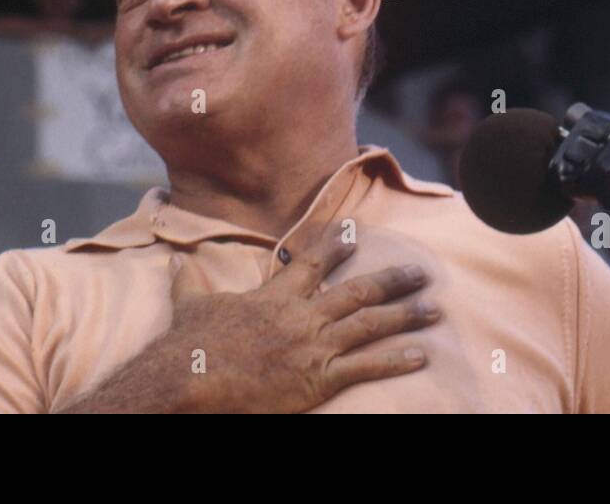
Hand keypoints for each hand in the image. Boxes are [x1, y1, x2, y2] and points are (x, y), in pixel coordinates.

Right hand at [61, 229, 438, 412]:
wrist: (192, 379)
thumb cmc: (191, 346)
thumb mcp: (190, 306)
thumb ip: (190, 283)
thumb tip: (175, 264)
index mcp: (276, 296)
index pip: (314, 262)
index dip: (338, 245)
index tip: (357, 231)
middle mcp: (302, 316)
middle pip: (358, 291)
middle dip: (393, 279)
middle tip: (422, 271)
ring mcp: (313, 347)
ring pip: (370, 325)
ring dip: (405, 316)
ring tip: (434, 309)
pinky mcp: (317, 379)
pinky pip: (364, 367)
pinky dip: (395, 361)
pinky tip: (420, 355)